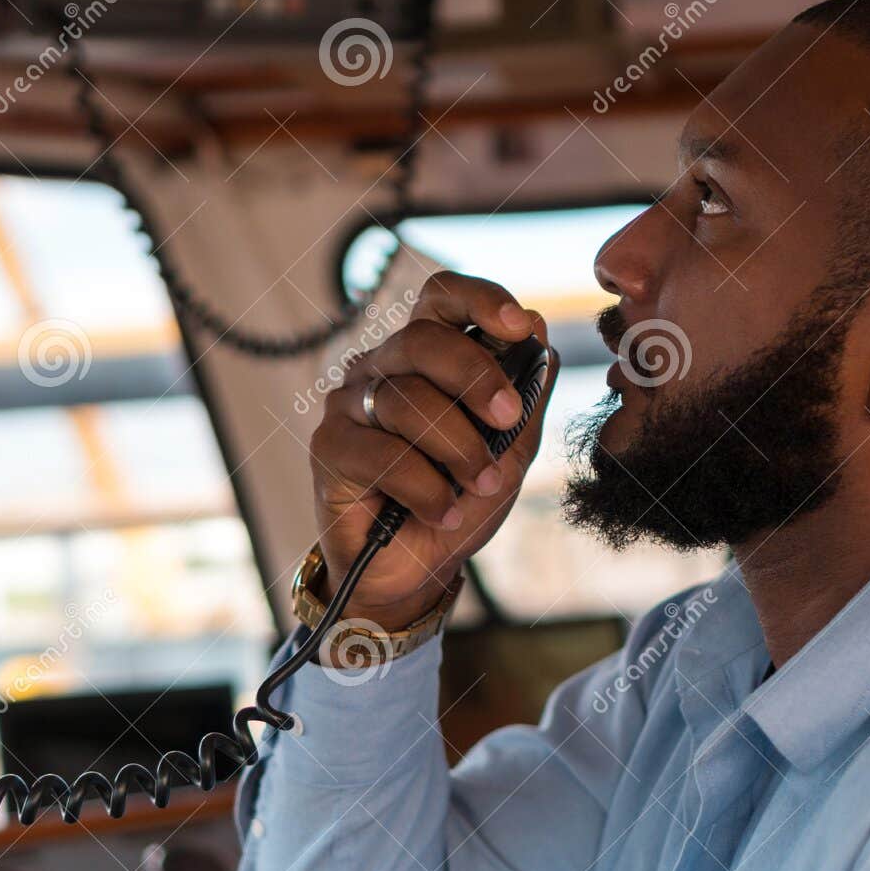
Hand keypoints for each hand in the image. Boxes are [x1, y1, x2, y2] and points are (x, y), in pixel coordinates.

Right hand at [308, 272, 558, 632]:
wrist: (417, 573)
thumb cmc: (459, 503)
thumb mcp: (510, 451)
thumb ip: (526, 395)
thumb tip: (541, 330)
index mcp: (425, 358)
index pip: (440, 298)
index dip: (479, 299)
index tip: (521, 327)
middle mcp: (381, 369)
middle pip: (423, 340)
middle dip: (475, 377)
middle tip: (506, 420)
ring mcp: (349, 405)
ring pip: (406, 401)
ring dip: (457, 449)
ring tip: (479, 485)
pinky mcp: (328, 448)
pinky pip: (381, 453)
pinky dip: (424, 488)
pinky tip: (441, 512)